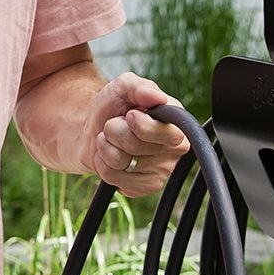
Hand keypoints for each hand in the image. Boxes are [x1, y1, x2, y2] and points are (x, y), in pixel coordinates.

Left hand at [87, 71, 189, 197]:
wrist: (95, 127)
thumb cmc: (115, 106)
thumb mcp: (125, 86)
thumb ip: (140, 88)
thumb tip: (157, 97)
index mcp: (178, 124)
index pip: (165, 134)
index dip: (139, 124)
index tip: (129, 114)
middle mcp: (175, 150)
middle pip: (135, 146)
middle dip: (113, 130)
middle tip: (115, 124)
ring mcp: (161, 172)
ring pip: (120, 163)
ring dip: (105, 146)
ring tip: (111, 140)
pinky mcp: (143, 187)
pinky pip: (112, 177)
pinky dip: (102, 163)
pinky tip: (110, 156)